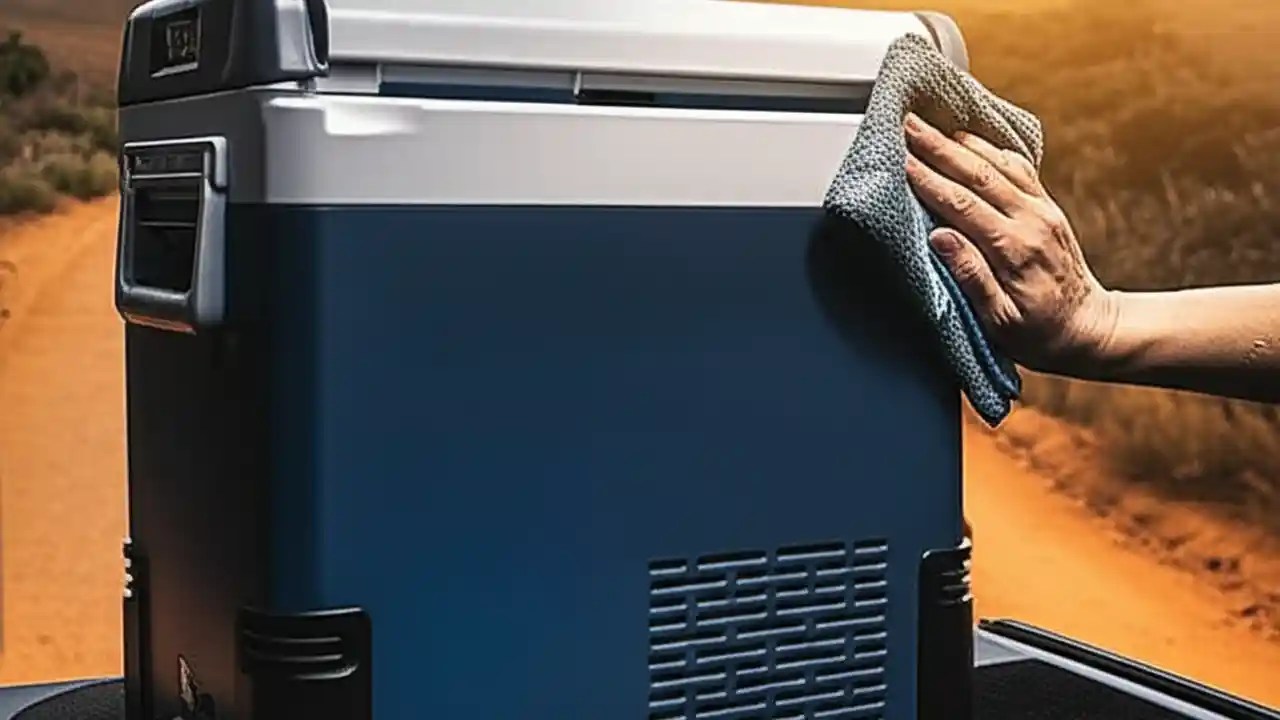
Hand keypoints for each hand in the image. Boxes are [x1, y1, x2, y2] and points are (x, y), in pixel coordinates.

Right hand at [902, 113, 1119, 375]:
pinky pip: (1017, 167)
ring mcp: (1041, 210)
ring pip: (997, 164)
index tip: (900, 159)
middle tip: (907, 124)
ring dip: (959, 142)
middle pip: (977, 173)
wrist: (1087, 328)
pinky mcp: (1047, 206)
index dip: (928, 179)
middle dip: (938, 147)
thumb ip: (970, 276)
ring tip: (928, 124)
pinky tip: (968, 138)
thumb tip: (939, 237)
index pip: (961, 204)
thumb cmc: (1037, 332)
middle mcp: (1030, 221)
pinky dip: (989, 148)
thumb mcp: (999, 320)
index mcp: (1013, 250)